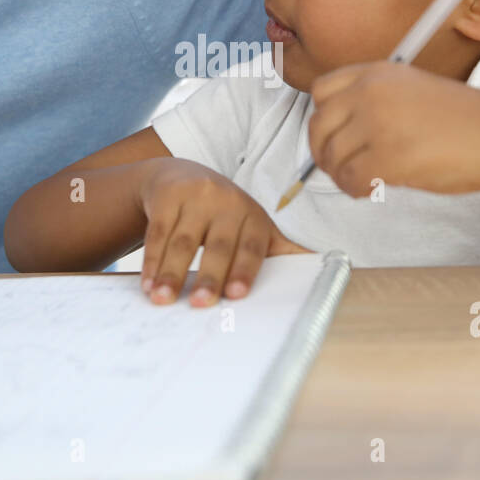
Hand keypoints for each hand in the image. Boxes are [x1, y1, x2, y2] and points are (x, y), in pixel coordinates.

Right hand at [137, 158, 310, 306]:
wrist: (180, 174)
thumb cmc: (225, 213)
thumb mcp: (253, 226)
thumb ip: (282, 249)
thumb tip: (332, 265)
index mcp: (254, 217)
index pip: (252, 247)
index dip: (245, 270)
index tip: (237, 295)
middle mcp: (227, 203)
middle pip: (217, 245)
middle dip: (209, 276)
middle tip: (201, 305)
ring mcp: (195, 197)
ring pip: (183, 241)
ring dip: (171, 273)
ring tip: (162, 300)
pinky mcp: (167, 196)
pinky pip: (158, 232)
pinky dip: (151, 261)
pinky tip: (148, 284)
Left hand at [308, 61, 479, 197]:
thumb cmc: (464, 118)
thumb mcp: (412, 89)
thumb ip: (374, 102)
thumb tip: (339, 137)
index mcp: (376, 72)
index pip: (321, 91)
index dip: (323, 119)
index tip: (334, 137)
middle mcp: (371, 92)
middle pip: (318, 126)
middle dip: (323, 153)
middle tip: (341, 168)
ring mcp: (377, 122)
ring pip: (332, 157)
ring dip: (342, 176)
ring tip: (364, 181)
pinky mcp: (387, 156)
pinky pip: (350, 180)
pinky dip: (355, 190)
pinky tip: (374, 189)